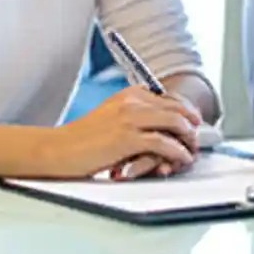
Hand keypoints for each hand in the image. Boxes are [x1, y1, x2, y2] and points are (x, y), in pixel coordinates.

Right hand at [40, 86, 202, 179]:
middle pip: (177, 108)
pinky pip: (164, 143)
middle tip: (195, 140)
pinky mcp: (127, 138)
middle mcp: (132, 101)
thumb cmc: (83, 139)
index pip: (170, 99)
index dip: (185, 113)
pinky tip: (181, 159)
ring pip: (175, 122)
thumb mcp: (112, 118)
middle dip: (191, 124)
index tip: (192, 125)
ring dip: (188, 139)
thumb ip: (136, 117)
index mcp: (129, 94)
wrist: (57, 150)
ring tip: (191, 152)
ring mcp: (130, 118)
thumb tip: (161, 129)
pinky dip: (178, 152)